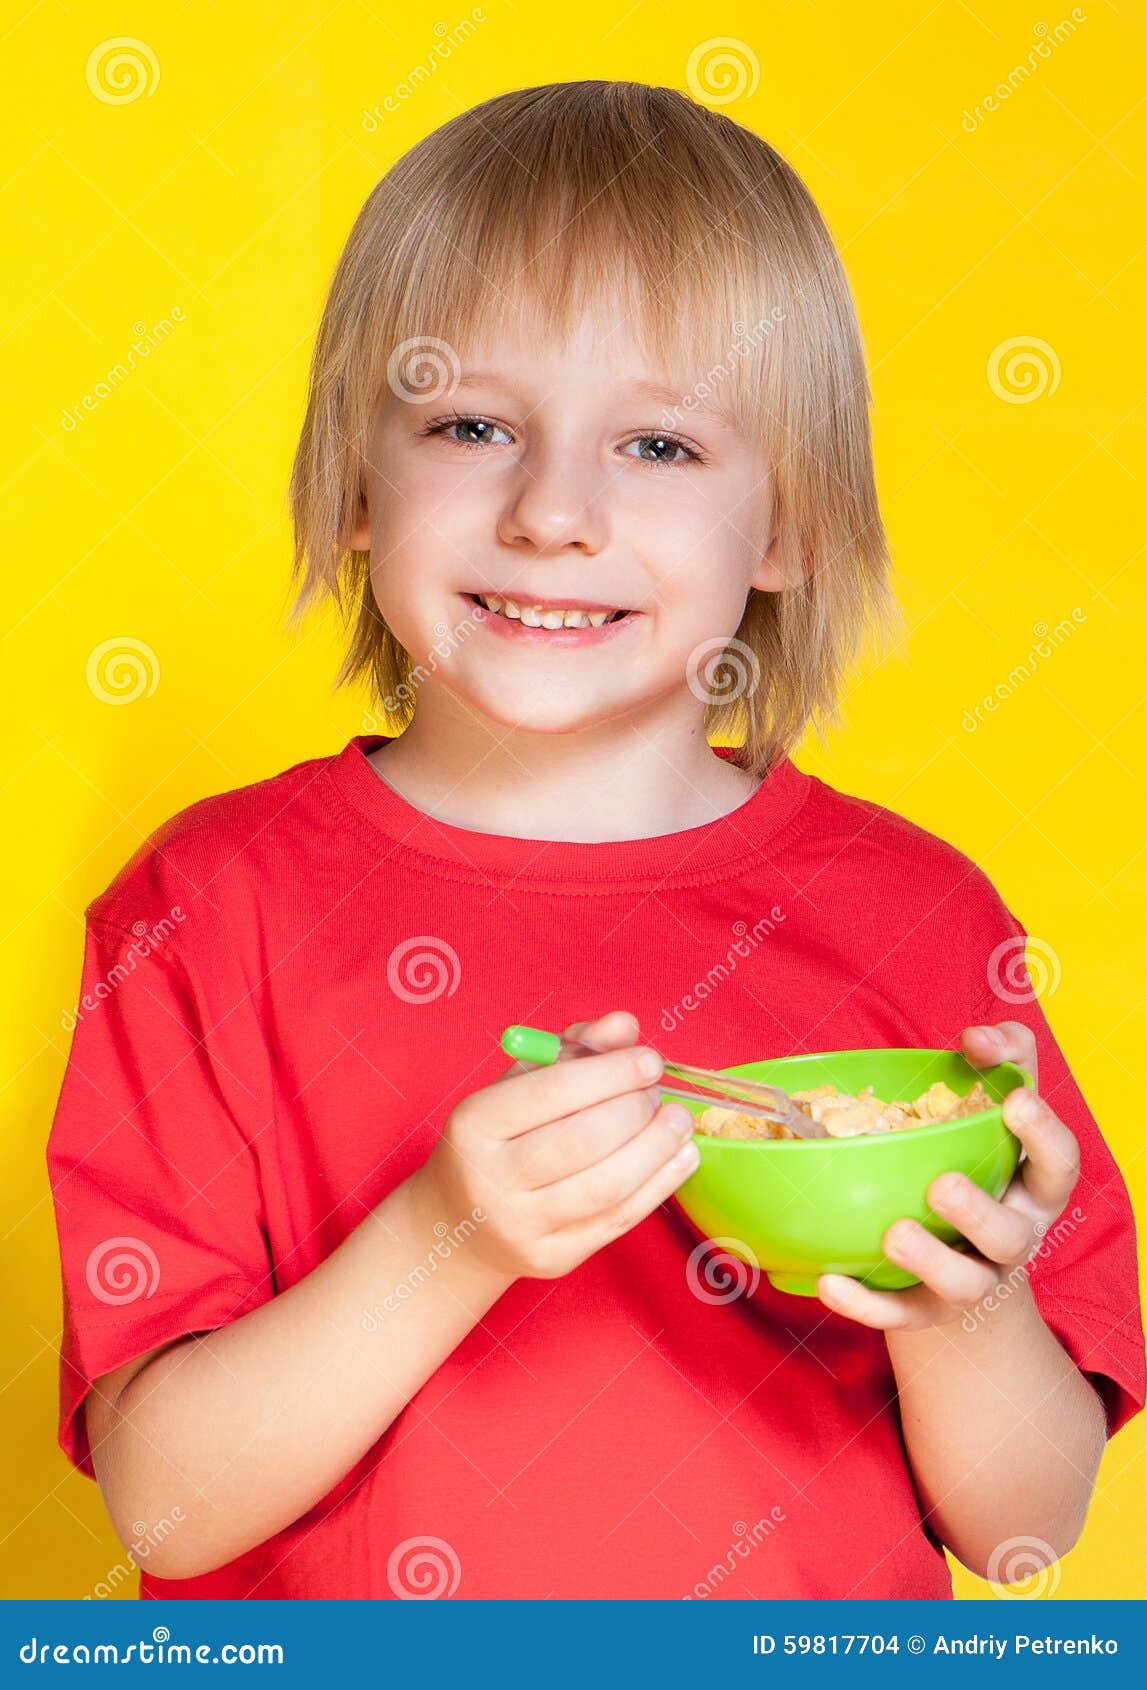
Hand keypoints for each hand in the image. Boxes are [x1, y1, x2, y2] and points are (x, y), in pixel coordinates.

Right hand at [415, 1010, 700, 1280]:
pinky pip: (617, 1221)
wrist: (458, 1225)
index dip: (611, 1073)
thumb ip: (573, 1049)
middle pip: (583, 1141)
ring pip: (606, 1187)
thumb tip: (623, 1026)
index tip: (649, 1061)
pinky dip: (660, 1185)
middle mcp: (489, 1178)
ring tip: (679, 1122)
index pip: (552, 1091)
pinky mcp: (551, 1259)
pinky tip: (681, 1157)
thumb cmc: (498, 1140)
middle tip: (659, 1094)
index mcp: (475, 1122)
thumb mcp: (519, 1085)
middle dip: (636, 1111)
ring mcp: (520, 1226)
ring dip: (656, 1149)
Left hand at [815, 1020, 1080, 1329]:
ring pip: (962, 1283)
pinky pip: (898, 1313)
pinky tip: (831, 1281)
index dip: (1043, 1133)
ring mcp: (971, 1279)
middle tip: (942, 1185)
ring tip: (894, 1232)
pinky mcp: (925, 1311)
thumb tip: (978, 1035)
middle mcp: (1010, 1238)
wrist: (961, 1257)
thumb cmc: (979, 1161)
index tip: (1015, 1098)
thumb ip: (1002, 1058)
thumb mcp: (999, 1108)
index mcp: (1033, 1188)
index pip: (1058, 1164)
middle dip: (978, 1212)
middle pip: (1008, 1236)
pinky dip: (865, 1302)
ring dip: (929, 1259)